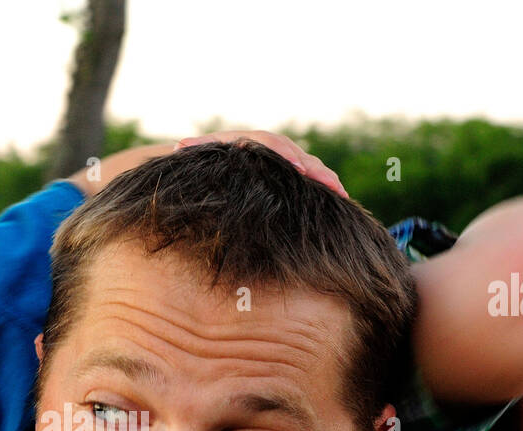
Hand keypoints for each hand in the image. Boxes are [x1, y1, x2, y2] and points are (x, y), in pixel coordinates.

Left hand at [176, 131, 346, 197]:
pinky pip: (304, 175)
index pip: (271, 144)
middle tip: (334, 186)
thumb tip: (181, 145)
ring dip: (323, 177)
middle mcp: (266, 147)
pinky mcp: (282, 170)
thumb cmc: (198, 158)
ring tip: (341, 193)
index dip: (288, 156)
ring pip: (305, 164)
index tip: (301, 169)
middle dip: (315, 169)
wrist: (203, 154)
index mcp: (246, 141)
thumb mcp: (196, 152)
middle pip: (296, 154)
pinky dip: (319, 183)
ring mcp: (276, 158)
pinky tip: (337, 198)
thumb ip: (193, 148)